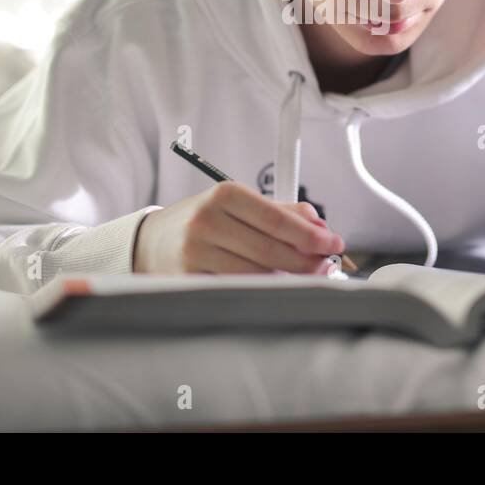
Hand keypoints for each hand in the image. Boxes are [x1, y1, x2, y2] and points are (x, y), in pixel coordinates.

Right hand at [133, 181, 345, 274]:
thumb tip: (319, 223)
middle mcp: (207, 221)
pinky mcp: (190, 280)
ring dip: (288, 278)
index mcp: (223, 195)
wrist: (151, 242)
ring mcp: (196, 253)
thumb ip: (281, 210)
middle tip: (327, 264)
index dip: (310, 235)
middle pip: (270, 249)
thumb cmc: (203, 221)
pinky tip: (277, 285)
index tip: (333, 242)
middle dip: (306, 260)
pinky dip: (263, 289)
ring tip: (306, 275)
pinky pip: (238, 288)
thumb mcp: (237, 204)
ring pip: (257, 273)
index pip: (276, 219)